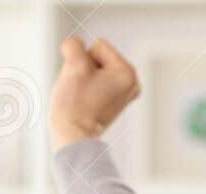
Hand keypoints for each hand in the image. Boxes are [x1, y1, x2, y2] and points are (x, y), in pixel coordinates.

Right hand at [51, 36, 139, 150]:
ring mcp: (125, 92)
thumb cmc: (73, 106)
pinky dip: (87, 86)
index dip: (83, 61)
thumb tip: (76, 44)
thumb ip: (74, 44)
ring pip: (94, 68)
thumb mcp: (73, 66)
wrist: (72, 138)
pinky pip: (95, 80)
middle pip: (98, 56)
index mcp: (128, 72)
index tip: (84, 84)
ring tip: (84, 97)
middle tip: (82, 92)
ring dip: (83, 78)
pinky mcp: (115, 100)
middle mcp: (132, 82)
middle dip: (84, 69)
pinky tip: (87, 102)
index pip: (97, 46)